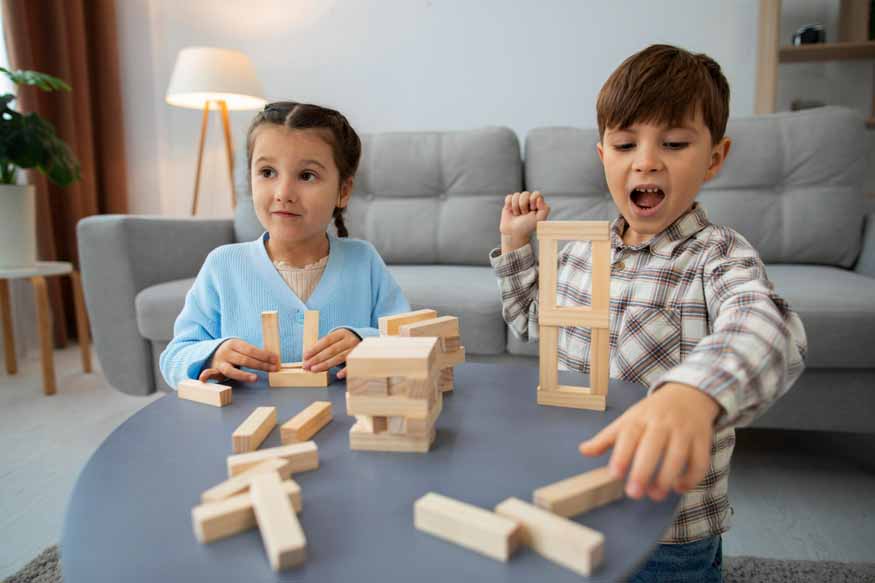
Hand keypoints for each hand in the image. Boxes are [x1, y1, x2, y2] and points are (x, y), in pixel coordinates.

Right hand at [199, 339, 278, 382]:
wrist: (210, 352)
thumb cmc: (232, 352)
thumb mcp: (241, 347)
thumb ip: (252, 353)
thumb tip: (273, 358)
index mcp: (235, 343)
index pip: (251, 350)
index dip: (264, 355)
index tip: (276, 360)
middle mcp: (227, 352)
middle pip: (245, 359)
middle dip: (261, 365)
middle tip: (273, 369)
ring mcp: (220, 362)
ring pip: (231, 370)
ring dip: (243, 375)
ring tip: (255, 379)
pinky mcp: (214, 371)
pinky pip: (209, 373)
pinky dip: (206, 376)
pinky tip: (204, 379)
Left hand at [302, 328, 360, 379]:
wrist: (368, 344)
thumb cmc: (345, 343)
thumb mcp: (338, 340)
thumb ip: (325, 346)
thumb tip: (309, 356)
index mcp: (342, 333)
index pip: (326, 340)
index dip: (315, 348)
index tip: (305, 356)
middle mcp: (349, 340)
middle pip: (331, 350)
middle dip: (317, 358)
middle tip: (307, 365)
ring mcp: (356, 349)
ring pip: (339, 358)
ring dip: (326, 364)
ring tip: (314, 370)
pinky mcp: (361, 358)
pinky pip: (352, 365)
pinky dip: (346, 370)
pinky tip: (338, 375)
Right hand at [500, 191, 550, 252]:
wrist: (513, 232)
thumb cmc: (527, 226)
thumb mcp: (539, 219)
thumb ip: (545, 208)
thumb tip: (539, 198)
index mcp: (537, 203)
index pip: (536, 194)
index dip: (533, 201)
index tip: (532, 210)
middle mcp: (529, 200)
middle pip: (525, 194)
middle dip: (523, 205)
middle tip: (524, 214)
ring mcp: (519, 201)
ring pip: (516, 195)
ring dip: (516, 207)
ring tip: (517, 214)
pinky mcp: (510, 202)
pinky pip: (509, 197)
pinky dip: (509, 205)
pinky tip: (511, 211)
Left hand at [578, 383, 720, 500]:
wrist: (688, 394)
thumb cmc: (652, 413)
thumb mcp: (628, 420)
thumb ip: (607, 438)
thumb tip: (583, 451)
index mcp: (640, 417)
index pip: (630, 434)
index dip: (622, 454)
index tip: (614, 474)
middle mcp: (662, 423)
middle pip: (653, 445)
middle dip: (643, 471)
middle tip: (634, 493)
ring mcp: (684, 430)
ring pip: (678, 455)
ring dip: (667, 478)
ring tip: (655, 495)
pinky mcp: (702, 439)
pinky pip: (700, 461)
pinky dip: (691, 477)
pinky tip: (679, 488)